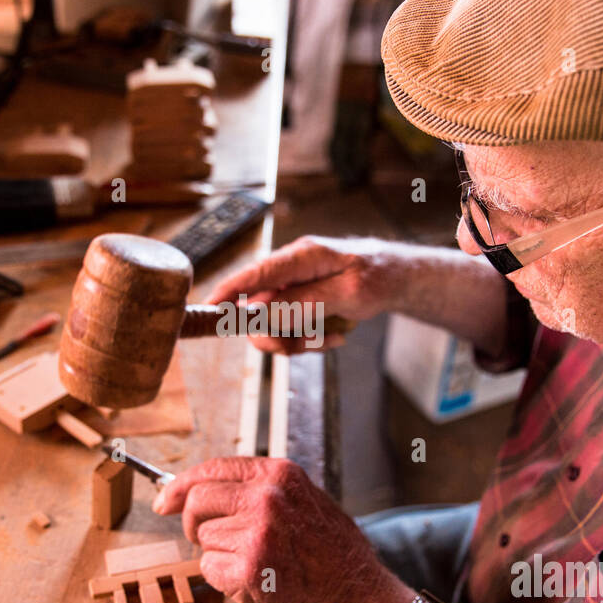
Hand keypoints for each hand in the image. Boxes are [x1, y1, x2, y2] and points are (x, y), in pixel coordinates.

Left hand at [152, 456, 412, 602]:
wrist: (359, 600)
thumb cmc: (334, 556)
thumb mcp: (305, 501)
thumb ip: (261, 490)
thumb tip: (204, 488)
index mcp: (280, 474)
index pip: (214, 468)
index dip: (181, 485)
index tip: (165, 500)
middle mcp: (267, 497)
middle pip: (197, 501)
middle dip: (195, 524)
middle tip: (210, 541)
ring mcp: (258, 531)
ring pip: (204, 540)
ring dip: (221, 557)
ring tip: (259, 566)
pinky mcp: (250, 567)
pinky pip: (210, 570)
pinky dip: (226, 582)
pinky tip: (259, 583)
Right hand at [204, 236, 402, 353]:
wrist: (395, 279)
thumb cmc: (375, 277)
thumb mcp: (347, 294)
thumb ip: (303, 303)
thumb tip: (260, 312)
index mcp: (300, 257)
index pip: (254, 274)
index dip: (228, 292)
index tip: (207, 310)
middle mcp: (289, 272)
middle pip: (257, 310)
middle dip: (275, 335)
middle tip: (302, 346)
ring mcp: (291, 289)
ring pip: (271, 326)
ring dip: (296, 341)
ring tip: (329, 339)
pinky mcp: (297, 304)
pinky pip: (288, 331)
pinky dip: (307, 341)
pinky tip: (333, 338)